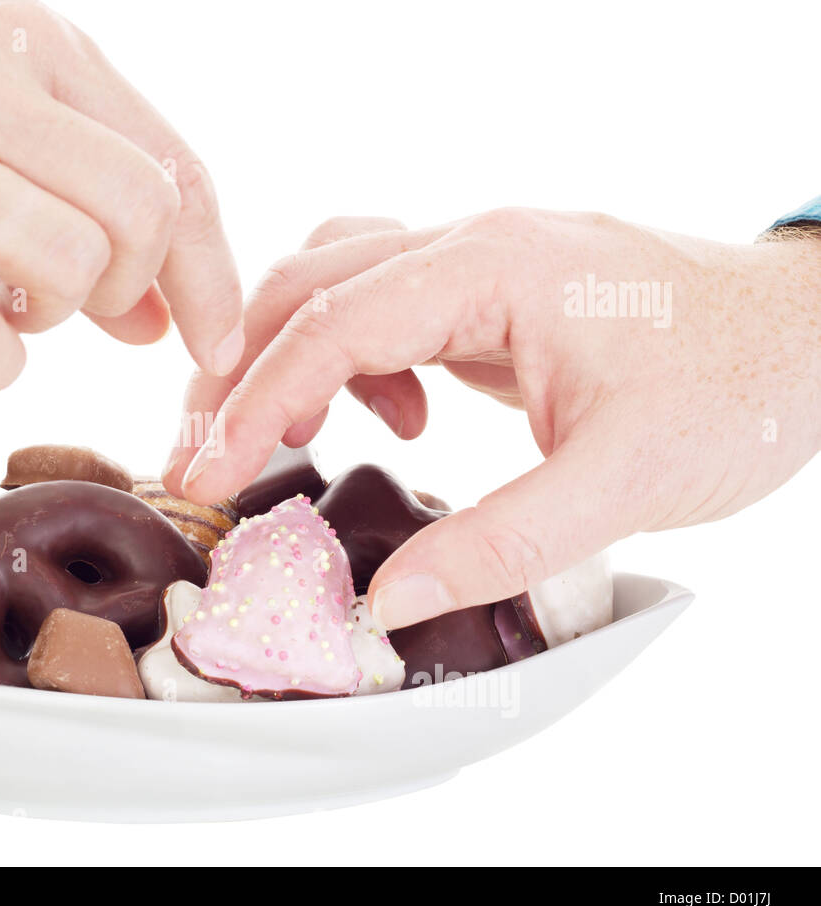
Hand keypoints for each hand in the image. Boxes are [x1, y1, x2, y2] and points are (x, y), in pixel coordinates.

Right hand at [0, 0, 243, 389]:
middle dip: (132, 292)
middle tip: (72, 304)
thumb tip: (159, 319)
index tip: (209, 344)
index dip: (213, 274)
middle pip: (142, 214)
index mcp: (29, 43)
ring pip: (71, 265)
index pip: (173, 167)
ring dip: (54, 317)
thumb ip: (81, 199)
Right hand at [163, 210, 820, 628]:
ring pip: (335, 280)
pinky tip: (399, 419)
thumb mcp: (623, 483)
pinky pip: (386, 304)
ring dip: (288, 356)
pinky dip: (356, 360)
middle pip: (307, 282)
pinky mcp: (494, 288)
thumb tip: (385, 601)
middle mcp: (473, 244)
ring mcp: (482, 258)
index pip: (330, 324)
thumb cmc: (741, 387)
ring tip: (282, 439)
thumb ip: (496, 546)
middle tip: (205, 457)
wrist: (816, 334)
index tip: (210, 474)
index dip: (254, 403)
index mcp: (493, 268)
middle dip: (240, 370)